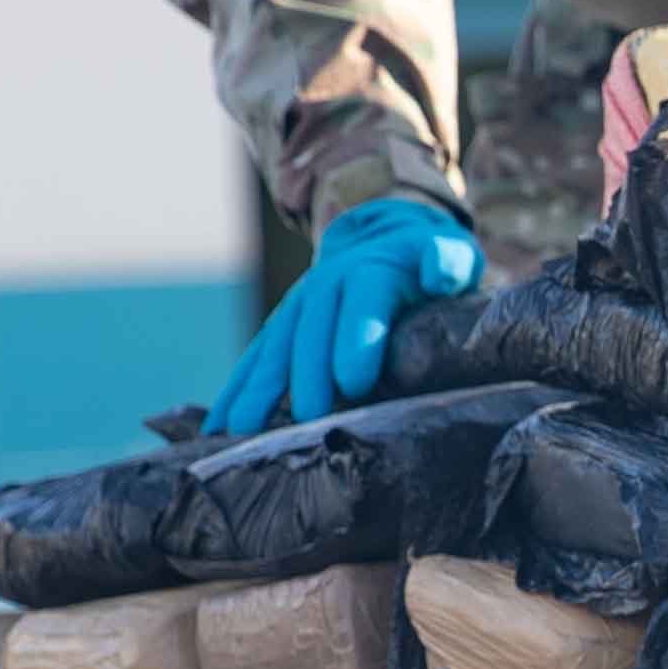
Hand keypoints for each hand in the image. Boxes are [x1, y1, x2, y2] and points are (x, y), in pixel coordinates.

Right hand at [211, 191, 479, 436]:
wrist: (379, 239)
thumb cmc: (424, 264)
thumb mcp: (450, 253)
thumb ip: (448, 261)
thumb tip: (438, 272)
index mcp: (372, 273)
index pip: (364, 304)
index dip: (358, 339)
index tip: (355, 381)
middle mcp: (326, 289)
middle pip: (311, 333)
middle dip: (306, 375)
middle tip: (305, 417)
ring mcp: (297, 310)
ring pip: (274, 350)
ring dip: (257, 388)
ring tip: (242, 429)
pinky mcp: (280, 331)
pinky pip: (253, 362)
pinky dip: (234, 393)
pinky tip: (217, 429)